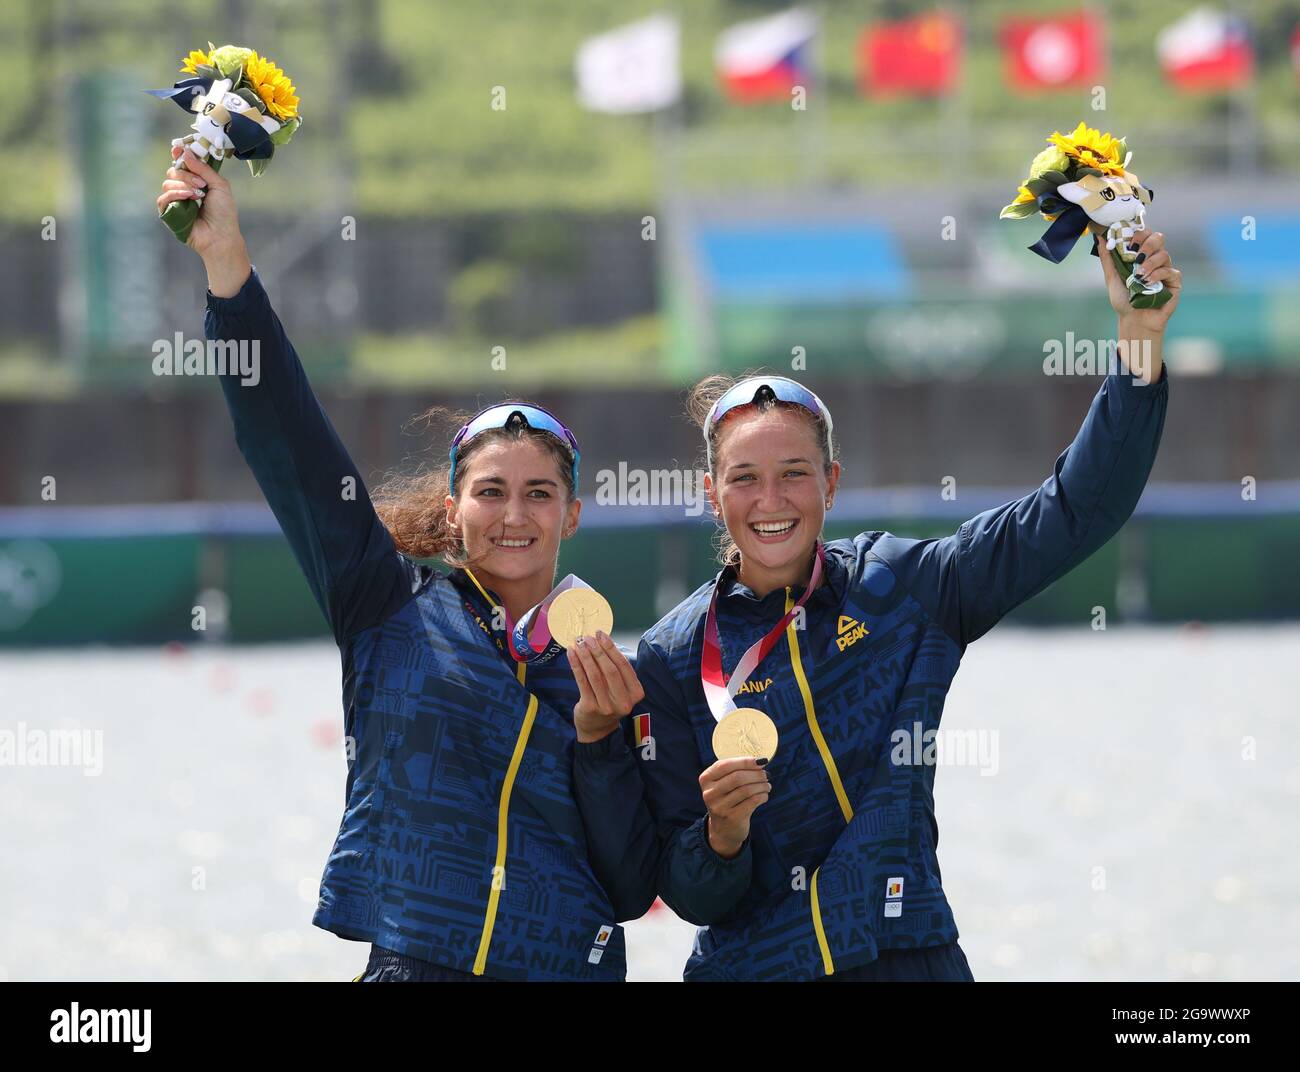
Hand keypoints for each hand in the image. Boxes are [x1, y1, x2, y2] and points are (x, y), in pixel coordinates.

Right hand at [156, 145, 249, 294]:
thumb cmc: (224, 212)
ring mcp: (175, 200)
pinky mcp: (169, 212)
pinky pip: (163, 198)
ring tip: (198, 196)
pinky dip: (175, 195)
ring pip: (167, 182)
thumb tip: (185, 152)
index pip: (181, 163)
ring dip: (183, 186)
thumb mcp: (219, 185)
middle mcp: (184, 188)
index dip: (178, 155)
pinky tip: (188, 198)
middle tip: (202, 185)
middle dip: (187, 174)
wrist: (221, 235)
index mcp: (196, 180)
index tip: (178, 149)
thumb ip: (203, 168)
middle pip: (173, 171)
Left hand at [570, 631, 643, 743]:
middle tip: (588, 637)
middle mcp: (623, 701)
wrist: (597, 728)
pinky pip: (582, 682)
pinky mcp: (590, 707)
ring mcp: (607, 706)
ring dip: (586, 656)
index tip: (601, 634)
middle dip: (598, 651)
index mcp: (635, 693)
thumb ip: (615, 669)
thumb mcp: (620, 688)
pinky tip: (572, 654)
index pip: (624, 666)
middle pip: (610, 670)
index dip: (611, 648)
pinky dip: (576, 665)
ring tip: (579, 643)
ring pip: (595, 675)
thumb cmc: (610, 700)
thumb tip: (601, 640)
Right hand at [699, 756, 769, 858]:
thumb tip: (760, 761)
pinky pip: (752, 801)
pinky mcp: (732, 817)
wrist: (723, 829)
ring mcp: (720, 807)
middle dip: (756, 774)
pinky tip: (764, 795)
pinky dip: (762, 796)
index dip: (745, 761)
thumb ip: (736, 770)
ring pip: (747, 789)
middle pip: (737, 777)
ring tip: (767, 785)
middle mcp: (710, 793)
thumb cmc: (727, 799)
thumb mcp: (723, 783)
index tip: (760, 761)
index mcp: (706, 779)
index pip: (725, 765)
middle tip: (766, 775)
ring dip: (762, 785)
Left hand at [1099, 226, 1180, 329]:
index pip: (1145, 235)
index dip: (1139, 234)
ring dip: (1150, 263)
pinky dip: (1158, 275)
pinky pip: (1170, 271)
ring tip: (1139, 276)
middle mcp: (1154, 259)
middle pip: (1158, 238)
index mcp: (1141, 256)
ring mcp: (1165, 269)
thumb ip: (1107, 258)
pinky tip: (1148, 283)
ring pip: (1164, 255)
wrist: (1133, 320)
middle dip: (1147, 244)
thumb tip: (1098, 238)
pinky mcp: (1174, 281)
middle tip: (1137, 255)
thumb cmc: (1124, 300)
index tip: (1129, 243)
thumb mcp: (1111, 278)